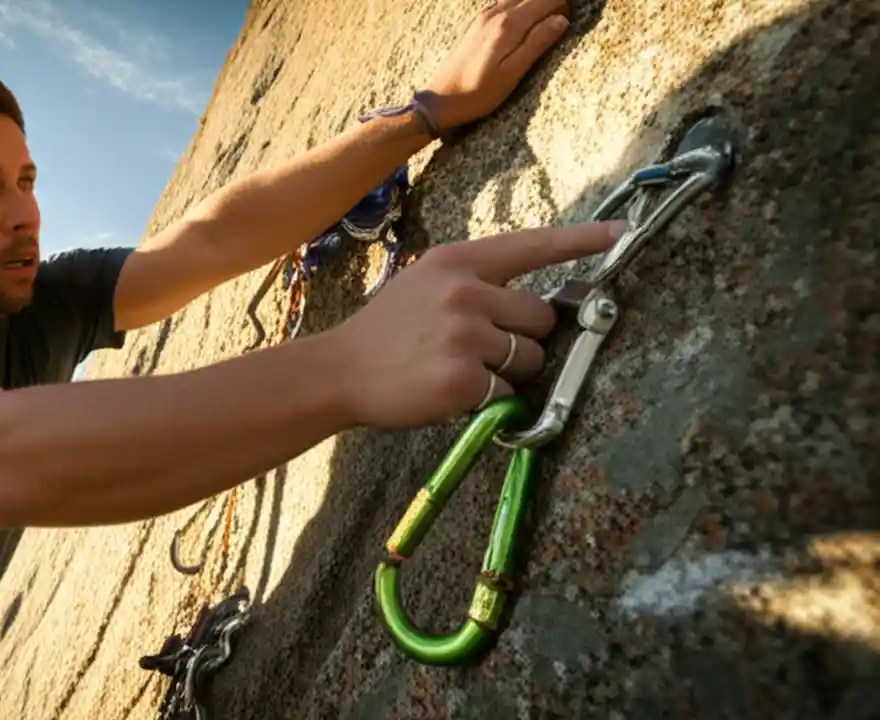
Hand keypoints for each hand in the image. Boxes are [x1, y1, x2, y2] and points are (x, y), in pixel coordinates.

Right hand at [326, 220, 624, 428]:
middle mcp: (465, 291)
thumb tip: (532, 306)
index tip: (619, 233)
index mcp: (458, 261)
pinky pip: (508, 392)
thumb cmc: (386, 331)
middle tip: (480, 349)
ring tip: (462, 369)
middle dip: (524, 339)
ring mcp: (465, 335)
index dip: (581, 239)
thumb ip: (474, 283)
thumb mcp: (424, 283)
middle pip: (541, 317)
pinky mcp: (464, 379)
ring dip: (511, 372)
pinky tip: (450, 390)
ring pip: (531, 358)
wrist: (340, 371)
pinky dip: (489, 400)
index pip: (532, 245)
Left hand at [424, 0, 570, 128]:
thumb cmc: (477, 93)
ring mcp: (483, 16)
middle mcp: (495, 13)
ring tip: (546, 23)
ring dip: (535, 5)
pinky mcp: (476, 23)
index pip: (545, 0)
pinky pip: (504, 3)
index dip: (564, 6)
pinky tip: (523, 22)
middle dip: (551, 4)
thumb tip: (562, 20)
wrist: (440, 99)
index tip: (571, 22)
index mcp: (508, 25)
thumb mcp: (512, 74)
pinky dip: (519, 6)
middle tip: (563, 22)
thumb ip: (536, 44)